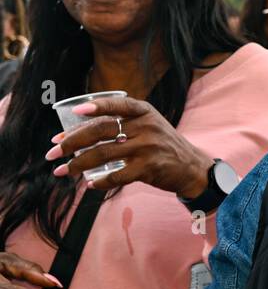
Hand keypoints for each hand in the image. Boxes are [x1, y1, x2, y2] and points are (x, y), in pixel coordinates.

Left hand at [46, 96, 210, 195]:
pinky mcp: (148, 168)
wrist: (192, 167)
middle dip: (71, 142)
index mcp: (144, 112)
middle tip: (53, 152)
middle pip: (101, 130)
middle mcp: (146, 127)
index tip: (75, 112)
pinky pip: (117, 176)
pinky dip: (100, 182)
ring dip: (77, 164)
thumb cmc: (163, 145)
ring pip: (103, 154)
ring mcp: (147, 148)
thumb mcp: (150, 125)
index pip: (117, 104)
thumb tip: (78, 131)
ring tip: (62, 171)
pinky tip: (90, 184)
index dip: (96, 106)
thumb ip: (123, 122)